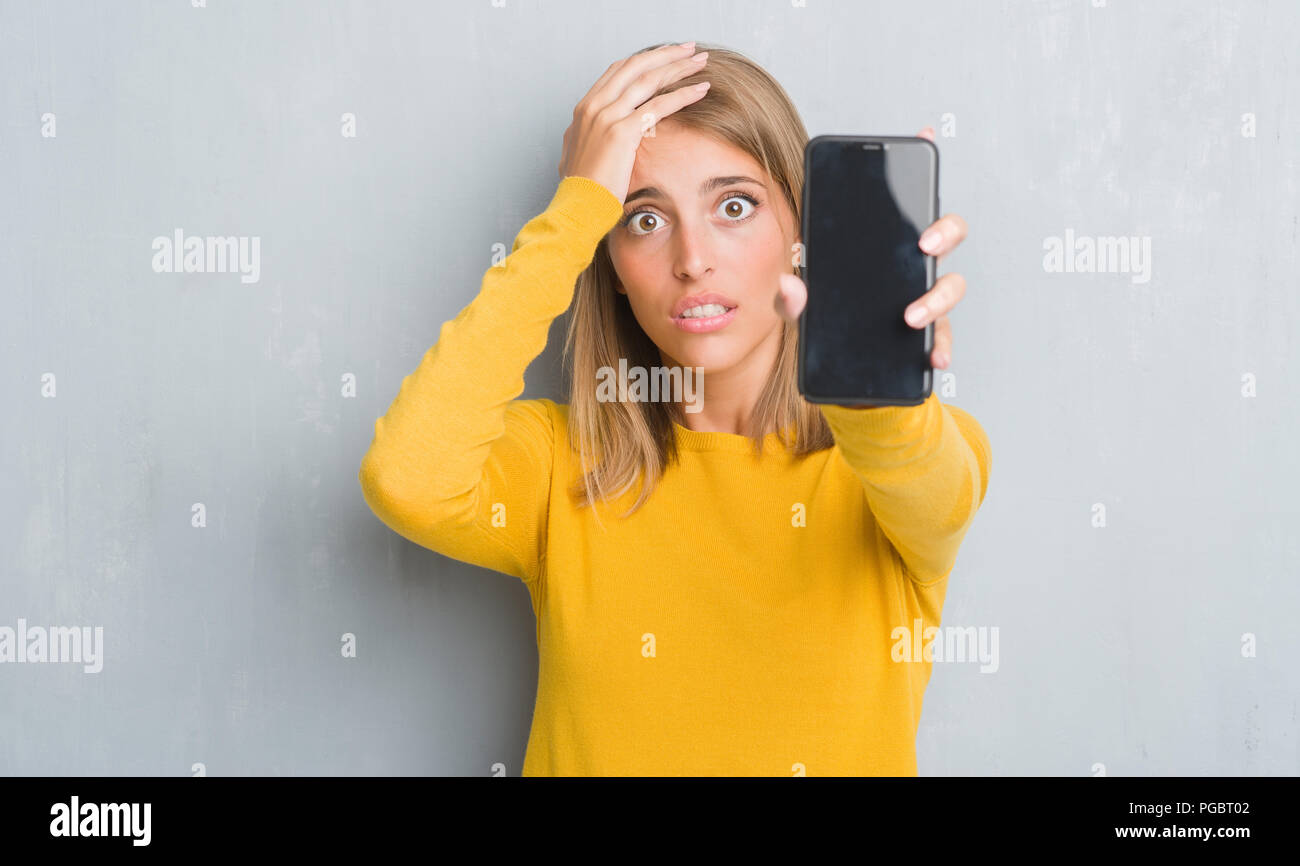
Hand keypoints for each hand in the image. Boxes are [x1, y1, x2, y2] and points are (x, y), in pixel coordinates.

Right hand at [557, 41, 711, 203]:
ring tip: (701, 61)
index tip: (667, 55)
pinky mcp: (621, 133)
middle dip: (666, 53)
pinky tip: (701, 90)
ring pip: (649, 79)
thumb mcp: (582, 156)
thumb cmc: (583, 192)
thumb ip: (593, 139)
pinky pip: (658, 106)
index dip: (646, 59)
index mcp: (585, 109)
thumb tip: (600, 139)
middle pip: (635, 66)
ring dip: (678, 67)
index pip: (619, 71)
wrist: (575, 209)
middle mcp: (594, 106)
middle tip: (690, 49)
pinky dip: (683, 94)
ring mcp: (605, 117)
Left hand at [775, 126, 967, 370]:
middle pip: (946, 232)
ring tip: (911, 316)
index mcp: (883, 243)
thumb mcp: (800, 305)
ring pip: (950, 284)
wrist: (837, 368)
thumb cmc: (826, 321)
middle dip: (943, 231)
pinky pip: (943, 335)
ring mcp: (924, 296)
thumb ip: (791, 295)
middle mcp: (911, 263)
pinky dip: (941, 346)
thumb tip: (789, 285)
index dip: (918, 163)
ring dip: (937, 297)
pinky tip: (934, 358)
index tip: (922, 136)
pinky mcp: (927, 333)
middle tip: (923, 243)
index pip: (905, 198)